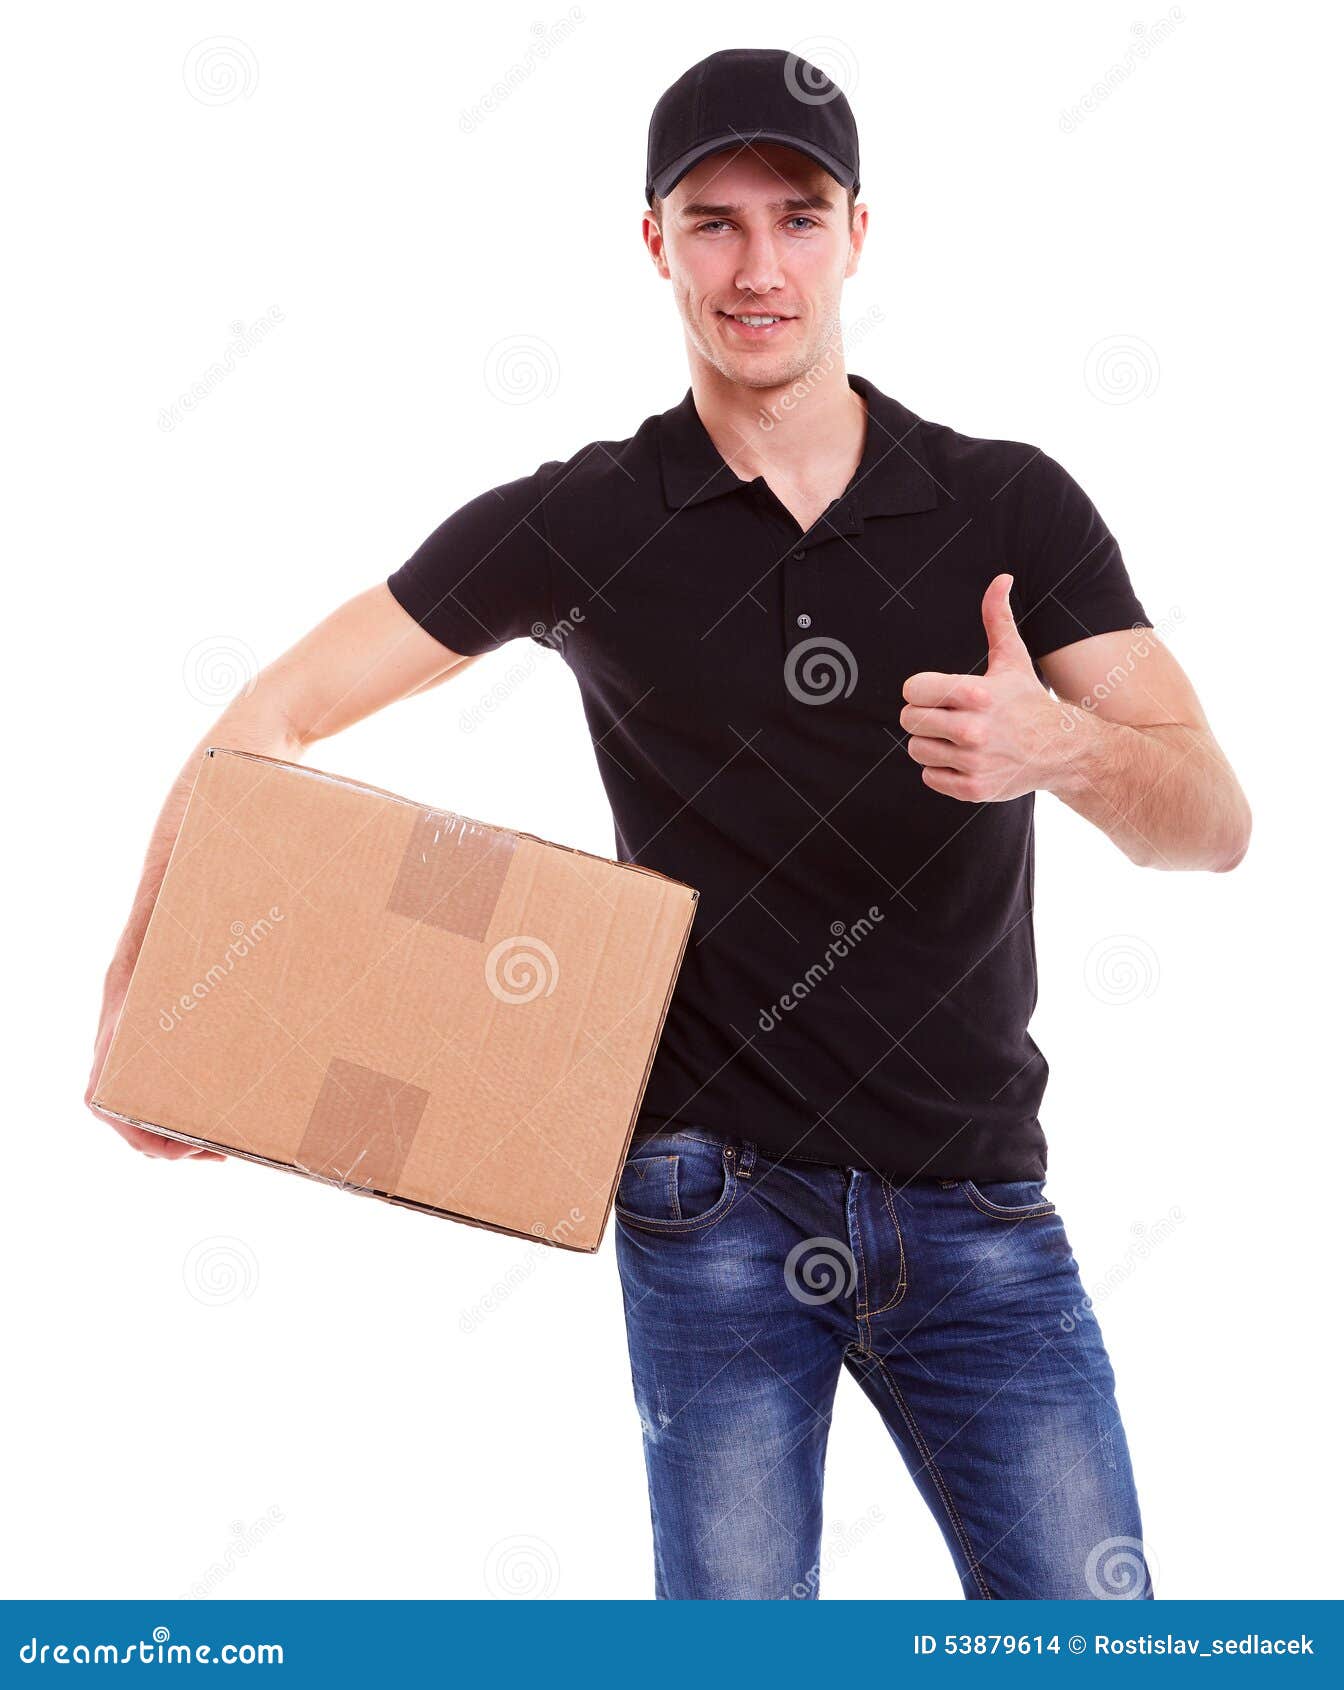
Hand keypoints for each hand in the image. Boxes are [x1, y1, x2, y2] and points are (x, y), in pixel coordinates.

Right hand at [86, 958, 225, 1160]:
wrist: (123, 990)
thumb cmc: (133, 1010)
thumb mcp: (143, 1033)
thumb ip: (158, 1057)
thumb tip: (192, 1079)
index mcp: (103, 1099)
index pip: (142, 1142)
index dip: (173, 1150)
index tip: (199, 1146)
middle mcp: (109, 1107)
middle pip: (151, 1146)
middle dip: (187, 1151)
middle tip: (221, 1151)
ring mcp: (120, 1104)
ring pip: (154, 1139)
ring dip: (186, 1145)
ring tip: (220, 1148)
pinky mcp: (134, 1096)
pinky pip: (155, 1124)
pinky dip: (179, 1131)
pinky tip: (207, 1133)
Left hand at [900, 573, 1071, 802]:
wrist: (1061, 750)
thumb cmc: (1028, 700)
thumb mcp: (1013, 658)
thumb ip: (997, 618)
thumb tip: (1001, 578)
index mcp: (978, 694)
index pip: (913, 690)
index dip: (919, 689)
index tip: (934, 692)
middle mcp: (974, 730)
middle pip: (910, 720)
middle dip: (921, 715)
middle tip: (943, 715)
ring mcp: (974, 762)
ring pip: (916, 749)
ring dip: (930, 743)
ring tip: (955, 737)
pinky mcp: (974, 789)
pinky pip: (929, 776)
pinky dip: (940, 769)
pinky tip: (963, 758)